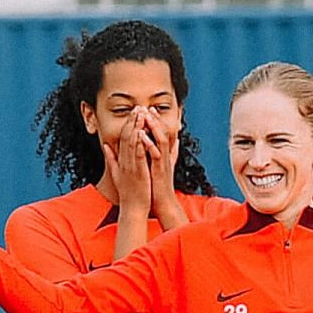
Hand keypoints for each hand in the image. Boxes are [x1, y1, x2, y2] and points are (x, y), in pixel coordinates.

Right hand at [102, 107, 151, 215]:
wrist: (133, 209)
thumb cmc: (129, 194)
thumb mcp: (118, 174)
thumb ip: (112, 160)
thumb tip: (105, 146)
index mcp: (122, 161)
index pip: (124, 138)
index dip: (128, 124)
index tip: (133, 112)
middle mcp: (125, 161)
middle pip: (127, 137)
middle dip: (132, 121)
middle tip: (137, 107)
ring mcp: (130, 166)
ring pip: (132, 142)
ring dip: (136, 127)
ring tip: (141, 114)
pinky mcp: (138, 172)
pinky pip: (138, 155)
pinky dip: (140, 143)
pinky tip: (143, 132)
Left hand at [142, 111, 185, 226]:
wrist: (163, 204)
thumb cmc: (158, 188)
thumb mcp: (159, 168)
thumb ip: (163, 156)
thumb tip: (170, 144)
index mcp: (163, 156)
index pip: (161, 135)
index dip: (156, 122)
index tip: (148, 111)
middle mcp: (166, 157)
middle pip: (163, 133)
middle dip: (155, 120)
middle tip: (147, 107)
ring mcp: (164, 162)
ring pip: (161, 140)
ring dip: (154, 127)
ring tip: (146, 116)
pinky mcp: (161, 170)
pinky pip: (156, 153)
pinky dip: (149, 144)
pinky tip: (142, 135)